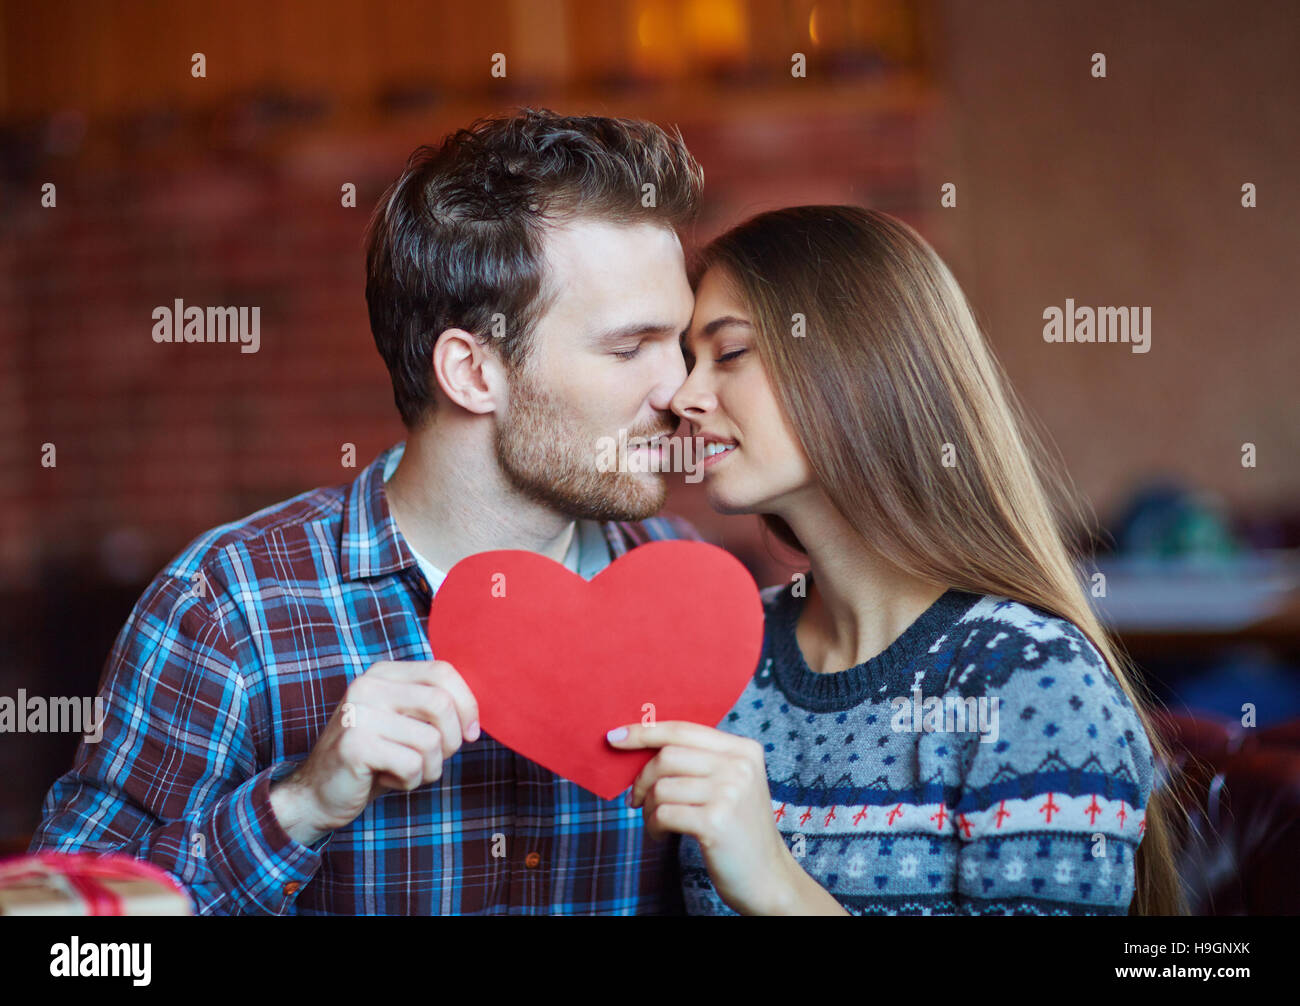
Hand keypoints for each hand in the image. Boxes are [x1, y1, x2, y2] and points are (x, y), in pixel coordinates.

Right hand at [272, 660, 479, 844]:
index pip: (444, 672)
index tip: (471, 734)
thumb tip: (478, 712)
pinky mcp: (354, 744)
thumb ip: (434, 707)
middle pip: (442, 704)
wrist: (317, 794)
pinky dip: (409, 782)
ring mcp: (358, 712)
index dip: (468, 704)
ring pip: (431, 740)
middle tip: (435, 759)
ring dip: (429, 768)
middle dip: (452, 740)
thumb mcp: (405, 724)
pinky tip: (386, 780)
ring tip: (405, 770)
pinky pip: (412, 764)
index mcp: (384, 673)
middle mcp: (368, 685)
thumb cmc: (374, 759)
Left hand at [607, 720, 799, 914]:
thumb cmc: (739, 829)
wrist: (767, 876)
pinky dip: (653, 826)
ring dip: (647, 808)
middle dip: (642, 778)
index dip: (644, 732)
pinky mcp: (716, 822)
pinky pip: (663, 814)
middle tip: (636, 799)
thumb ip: (699, 761)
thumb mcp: (731, 784)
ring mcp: (729, 793)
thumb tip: (641, 745)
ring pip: (662, 787)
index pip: (683, 729)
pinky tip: (661, 835)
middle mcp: (739, 766)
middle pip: (667, 756)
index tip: (615, 737)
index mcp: (743, 749)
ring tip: (655, 822)